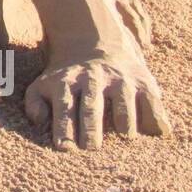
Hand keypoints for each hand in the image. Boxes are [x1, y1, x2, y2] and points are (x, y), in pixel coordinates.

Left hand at [25, 51, 169, 150]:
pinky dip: (155, 114)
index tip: (64, 148)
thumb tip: (39, 121)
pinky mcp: (143, 81)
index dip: (64, 128)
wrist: (94, 43)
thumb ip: (34, 103)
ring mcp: (120, 80)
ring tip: (126, 136)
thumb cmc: (66, 79)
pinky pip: (151, 99)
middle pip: (92, 105)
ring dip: (125, 118)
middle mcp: (93, 79)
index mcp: (66, 82)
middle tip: (92, 148)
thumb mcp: (43, 84)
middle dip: (92, 126)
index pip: (64, 106)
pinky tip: (158, 131)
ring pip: (123, 100)